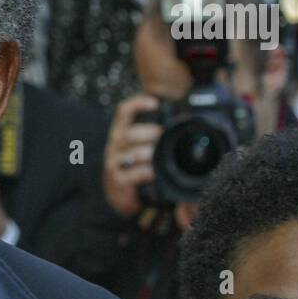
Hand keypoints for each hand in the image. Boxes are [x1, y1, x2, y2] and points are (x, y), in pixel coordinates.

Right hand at [103, 93, 161, 217]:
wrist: (118, 195)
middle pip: (129, 133)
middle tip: (162, 135)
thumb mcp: (139, 147)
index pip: (123, 112)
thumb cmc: (134, 167)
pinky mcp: (118, 179)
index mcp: (121, 133)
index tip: (155, 103)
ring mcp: (115, 163)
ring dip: (150, 154)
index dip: (137, 103)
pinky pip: (133, 173)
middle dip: (149, 133)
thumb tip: (182, 120)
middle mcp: (115, 146)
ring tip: (158, 156)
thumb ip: (152, 135)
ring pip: (133, 154)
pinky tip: (154, 174)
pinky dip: (146, 173)